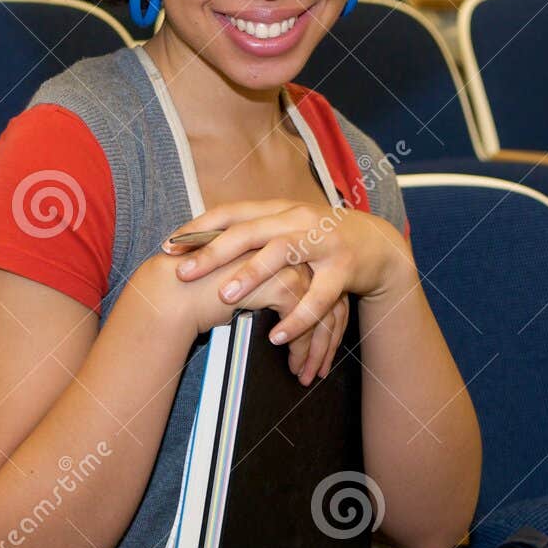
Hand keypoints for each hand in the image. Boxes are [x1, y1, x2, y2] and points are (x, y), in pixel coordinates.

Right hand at [130, 251, 349, 384]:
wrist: (175, 290)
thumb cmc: (200, 290)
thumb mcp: (239, 286)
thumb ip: (262, 292)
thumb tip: (284, 324)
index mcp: (281, 247)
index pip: (317, 286)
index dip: (321, 322)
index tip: (318, 352)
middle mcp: (290, 251)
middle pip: (326, 299)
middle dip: (325, 340)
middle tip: (317, 370)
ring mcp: (288, 265)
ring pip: (319, 311)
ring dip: (314, 349)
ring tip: (305, 375)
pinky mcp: (280, 283)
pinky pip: (303, 320)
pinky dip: (300, 346)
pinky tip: (292, 364)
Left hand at [163, 199, 412, 347]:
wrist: (378, 244)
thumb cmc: (320, 239)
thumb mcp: (286, 229)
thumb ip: (252, 235)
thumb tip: (202, 248)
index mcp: (278, 210)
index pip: (231, 213)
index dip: (199, 228)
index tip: (169, 245)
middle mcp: (297, 219)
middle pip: (250, 232)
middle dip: (214, 252)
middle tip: (183, 272)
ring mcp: (322, 241)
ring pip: (283, 254)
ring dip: (252, 275)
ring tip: (225, 296)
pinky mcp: (345, 268)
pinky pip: (320, 295)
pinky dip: (298, 316)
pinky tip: (277, 337)